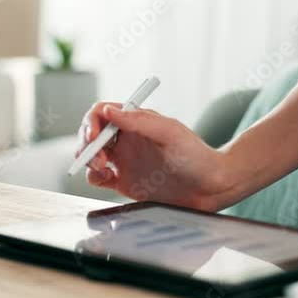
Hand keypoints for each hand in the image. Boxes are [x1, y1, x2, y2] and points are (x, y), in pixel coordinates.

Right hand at [77, 102, 233, 210]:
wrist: (211, 187)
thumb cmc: (197, 155)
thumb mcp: (170, 133)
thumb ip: (138, 121)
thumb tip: (108, 110)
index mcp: (136, 121)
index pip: (101, 113)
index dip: (92, 123)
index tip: (95, 137)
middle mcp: (127, 139)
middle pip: (91, 134)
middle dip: (86, 144)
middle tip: (97, 159)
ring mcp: (124, 161)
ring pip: (91, 156)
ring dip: (88, 161)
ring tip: (103, 169)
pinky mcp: (124, 182)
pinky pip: (98, 177)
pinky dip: (94, 177)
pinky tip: (108, 179)